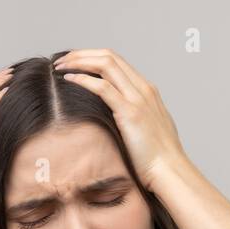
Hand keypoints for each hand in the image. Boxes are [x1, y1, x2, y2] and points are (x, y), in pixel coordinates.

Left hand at [54, 49, 188, 193]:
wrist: (169, 171)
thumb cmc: (157, 159)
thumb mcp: (146, 131)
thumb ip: (134, 119)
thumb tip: (116, 121)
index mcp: (147, 91)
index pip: (117, 62)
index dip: (92, 58)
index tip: (74, 64)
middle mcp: (143, 89)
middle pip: (109, 57)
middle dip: (82, 54)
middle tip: (62, 61)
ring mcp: (138, 99)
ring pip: (105, 64)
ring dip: (79, 62)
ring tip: (60, 67)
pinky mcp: (130, 112)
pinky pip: (102, 87)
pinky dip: (82, 79)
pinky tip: (68, 80)